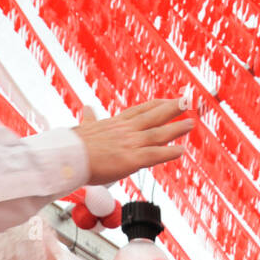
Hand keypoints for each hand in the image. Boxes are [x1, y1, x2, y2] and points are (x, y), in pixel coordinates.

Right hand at [75, 100, 193, 185]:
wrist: (68, 157)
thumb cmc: (73, 146)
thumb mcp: (84, 128)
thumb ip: (89, 120)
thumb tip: (87, 109)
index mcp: (116, 123)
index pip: (140, 110)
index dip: (157, 104)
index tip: (169, 99)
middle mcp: (126, 130)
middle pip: (153, 116)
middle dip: (172, 108)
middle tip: (187, 101)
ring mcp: (129, 144)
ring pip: (158, 133)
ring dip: (176, 128)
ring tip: (190, 123)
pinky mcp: (130, 160)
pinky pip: (154, 155)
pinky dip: (169, 152)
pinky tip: (181, 151)